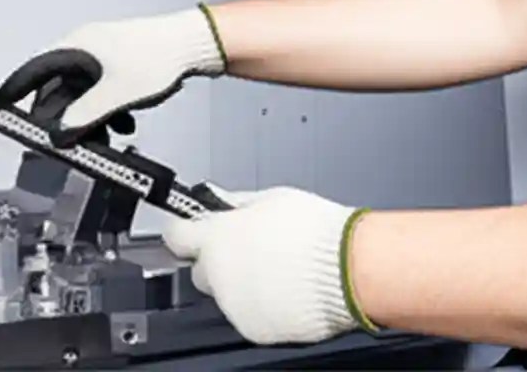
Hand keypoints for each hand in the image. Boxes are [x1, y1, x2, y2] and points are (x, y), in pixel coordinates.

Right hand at [0, 6, 225, 146]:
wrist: (193, 44)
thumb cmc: (158, 56)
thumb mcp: (117, 94)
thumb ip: (84, 116)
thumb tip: (58, 134)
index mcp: (73, 48)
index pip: (29, 75)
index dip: (10, 96)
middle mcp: (80, 50)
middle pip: (55, 91)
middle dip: (63, 119)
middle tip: (68, 143)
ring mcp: (97, 57)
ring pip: (78, 96)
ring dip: (88, 119)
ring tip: (108, 134)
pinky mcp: (114, 66)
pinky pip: (96, 94)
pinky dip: (104, 111)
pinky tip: (123, 121)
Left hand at [163, 187, 373, 344]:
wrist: (349, 269)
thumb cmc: (316, 232)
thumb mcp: (269, 199)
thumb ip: (234, 204)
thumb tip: (218, 202)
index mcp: (216, 237)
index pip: (177, 236)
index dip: (186, 232)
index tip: (191, 232)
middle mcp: (218, 273)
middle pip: (201, 269)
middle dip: (218, 262)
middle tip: (248, 252)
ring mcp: (234, 304)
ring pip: (225, 294)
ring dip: (240, 285)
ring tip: (276, 271)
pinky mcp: (253, 328)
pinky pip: (247, 315)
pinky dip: (260, 306)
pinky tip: (284, 290)